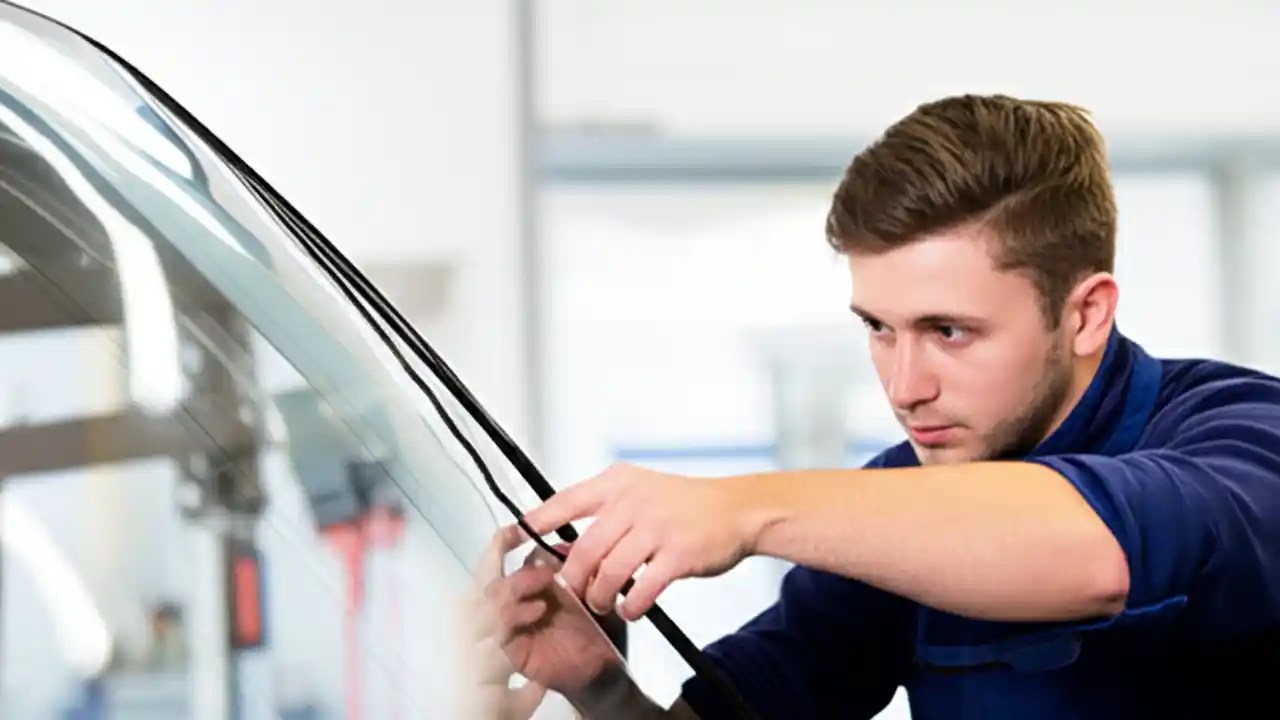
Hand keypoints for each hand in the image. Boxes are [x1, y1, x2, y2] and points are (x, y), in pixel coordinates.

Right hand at [466, 527, 623, 717]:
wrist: (603, 667)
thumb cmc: (596, 629)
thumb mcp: (590, 588)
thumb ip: (575, 564)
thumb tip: (560, 543)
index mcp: (527, 586)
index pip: (499, 559)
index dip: (501, 542)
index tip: (515, 530)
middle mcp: (514, 604)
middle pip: (486, 577)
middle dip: (495, 558)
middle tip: (518, 549)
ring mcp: (509, 627)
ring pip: (489, 600)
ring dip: (513, 584)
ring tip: (545, 579)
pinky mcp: (511, 651)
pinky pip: (499, 631)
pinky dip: (514, 615)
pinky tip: (539, 608)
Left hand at [522, 463, 764, 620]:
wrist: (737, 509)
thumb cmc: (683, 505)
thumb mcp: (639, 492)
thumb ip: (604, 513)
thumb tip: (560, 543)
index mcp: (617, 483)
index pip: (563, 502)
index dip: (535, 523)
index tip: (512, 539)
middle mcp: (633, 501)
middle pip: (582, 550)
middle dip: (572, 581)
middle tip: (572, 594)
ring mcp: (656, 527)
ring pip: (608, 573)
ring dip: (600, 597)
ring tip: (602, 604)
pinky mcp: (678, 554)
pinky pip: (641, 590)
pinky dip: (631, 606)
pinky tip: (631, 609)